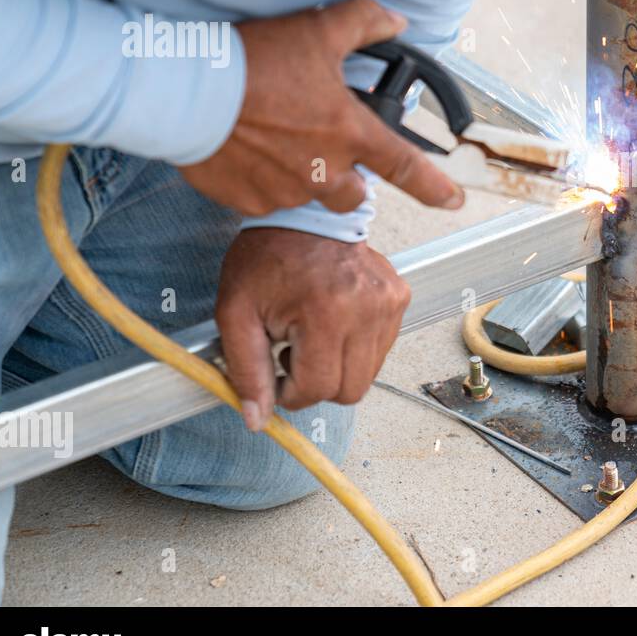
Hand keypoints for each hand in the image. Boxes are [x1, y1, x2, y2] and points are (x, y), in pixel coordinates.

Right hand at [180, 0, 464, 216]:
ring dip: (304, 176)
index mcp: (348, 133)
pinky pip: (265, 199)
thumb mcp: (317, 30)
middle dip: (349, 179)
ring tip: (277, 141)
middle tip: (327, 151)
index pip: (406, 167)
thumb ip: (364, 22)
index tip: (453, 200)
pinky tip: (247, 149)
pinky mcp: (245, 200)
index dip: (435, 187)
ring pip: (307, 195)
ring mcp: (283, 190)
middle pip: (354, 195)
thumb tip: (396, 21)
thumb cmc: (252, 60)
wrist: (183, 92)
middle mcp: (322, 171)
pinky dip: (263, 179)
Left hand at [215, 227, 408, 429]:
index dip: (291, 393)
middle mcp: (366, 309)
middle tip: (295, 353)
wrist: (304, 215)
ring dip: (339, 366)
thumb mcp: (237, 314)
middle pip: (350, 390)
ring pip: (369, 374)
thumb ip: (246, 370)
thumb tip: (258, 420)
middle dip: (318, 383)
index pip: (318, 389)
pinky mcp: (399, 297)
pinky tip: (335, 322)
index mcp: (325, 313)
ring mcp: (389, 303)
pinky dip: (357, 347)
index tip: (277, 371)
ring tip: (314, 334)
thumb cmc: (267, 258)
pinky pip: (382, 348)